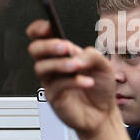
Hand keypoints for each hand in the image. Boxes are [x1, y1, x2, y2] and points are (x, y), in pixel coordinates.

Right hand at [27, 19, 119, 138]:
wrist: (105, 113)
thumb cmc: (100, 87)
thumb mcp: (104, 66)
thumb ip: (92, 55)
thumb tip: (77, 55)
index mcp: (63, 54)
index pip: (41, 37)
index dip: (39, 29)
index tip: (48, 26)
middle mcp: (53, 66)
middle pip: (35, 50)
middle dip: (48, 45)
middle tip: (65, 47)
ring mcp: (51, 82)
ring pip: (41, 67)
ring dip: (60, 64)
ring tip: (78, 66)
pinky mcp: (54, 97)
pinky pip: (56, 86)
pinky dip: (73, 82)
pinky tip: (87, 82)